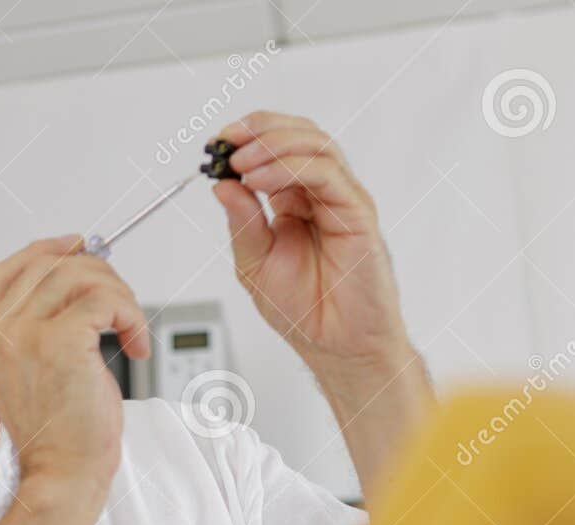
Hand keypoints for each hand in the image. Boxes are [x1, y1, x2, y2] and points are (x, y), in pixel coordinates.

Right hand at [0, 236, 149, 508]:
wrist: (63, 478)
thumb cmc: (59, 438)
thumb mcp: (36, 377)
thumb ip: (41, 332)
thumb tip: (80, 284)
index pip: (6, 272)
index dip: (46, 250)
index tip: (79, 247)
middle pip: (47, 265)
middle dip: (97, 273)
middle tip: (122, 303)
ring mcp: (23, 337)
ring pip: (79, 276)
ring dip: (119, 296)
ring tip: (131, 330)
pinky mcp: (60, 343)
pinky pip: (105, 300)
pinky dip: (131, 314)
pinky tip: (137, 344)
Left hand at [213, 112, 419, 400]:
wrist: (336, 346)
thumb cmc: (304, 309)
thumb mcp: (254, 264)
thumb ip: (242, 224)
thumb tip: (221, 186)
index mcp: (295, 201)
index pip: (277, 148)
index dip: (248, 136)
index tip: (216, 142)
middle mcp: (321, 194)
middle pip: (299, 136)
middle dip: (260, 130)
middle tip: (227, 140)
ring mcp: (342, 201)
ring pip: (316, 146)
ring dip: (273, 144)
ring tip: (240, 161)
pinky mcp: (358, 214)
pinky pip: (327, 175)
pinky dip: (291, 167)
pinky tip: (261, 178)